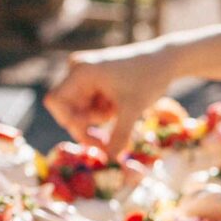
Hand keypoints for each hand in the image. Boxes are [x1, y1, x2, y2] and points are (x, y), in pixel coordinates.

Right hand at [47, 45, 177, 150]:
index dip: (69, 122)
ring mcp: (84, 76)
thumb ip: (119, 135)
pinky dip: (102, 114)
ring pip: (79, 111)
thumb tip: (110, 159)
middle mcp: (77, 71)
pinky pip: (89, 106)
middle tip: (107, 143)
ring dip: (97, 120)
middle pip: (67, 110)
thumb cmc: (148, 78)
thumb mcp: (133, 109)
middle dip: (87, 126)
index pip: (56, 102)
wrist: (164, 61)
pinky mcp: (93, 82)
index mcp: (81, 71)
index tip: (91, 136)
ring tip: (118, 112)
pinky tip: (117, 107)